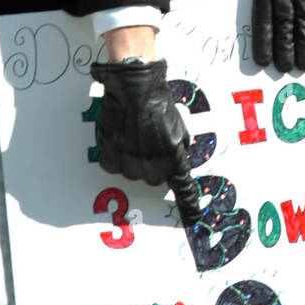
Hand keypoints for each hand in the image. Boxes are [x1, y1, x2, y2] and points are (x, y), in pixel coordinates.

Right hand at [91, 58, 199, 221]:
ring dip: (135, 159)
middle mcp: (152, 163)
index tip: (193, 216)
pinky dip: (117, 155)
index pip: (182, 187)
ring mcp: (129, 161)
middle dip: (154, 165)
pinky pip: (115, 166)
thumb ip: (178, 148)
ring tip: (135, 135)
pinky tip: (122, 137)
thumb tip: (177, 160)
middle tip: (150, 143)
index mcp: (172, 156)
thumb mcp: (178, 127)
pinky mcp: (111, 155)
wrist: (134, 87)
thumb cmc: (157, 102)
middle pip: (154, 179)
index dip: (188, 204)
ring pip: (134, 173)